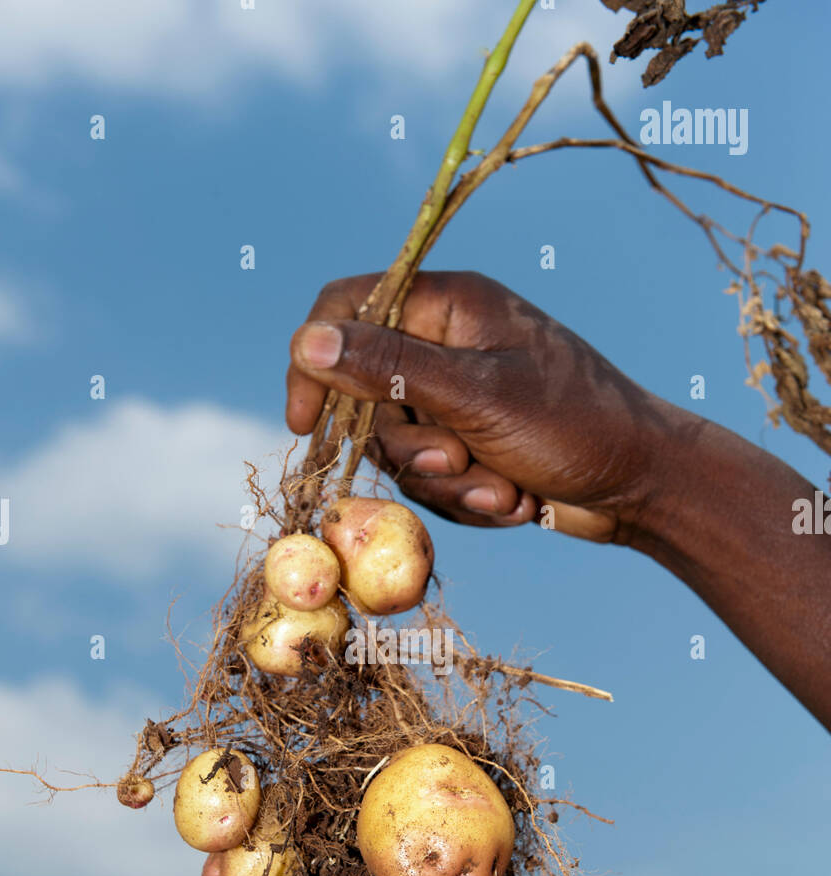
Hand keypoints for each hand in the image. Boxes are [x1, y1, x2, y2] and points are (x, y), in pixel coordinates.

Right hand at [286, 270, 664, 538]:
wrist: (642, 486)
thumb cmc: (573, 425)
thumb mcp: (476, 396)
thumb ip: (390, 370)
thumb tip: (308, 341)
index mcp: (449, 305)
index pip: (349, 308)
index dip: (316, 361)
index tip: (305, 422)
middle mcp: (448, 344)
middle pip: (368, 398)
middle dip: (411, 448)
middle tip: (456, 458)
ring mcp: (460, 398)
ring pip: (400, 450)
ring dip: (448, 481)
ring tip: (503, 487)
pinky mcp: (472, 445)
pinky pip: (432, 479)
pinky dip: (468, 498)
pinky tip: (516, 499)